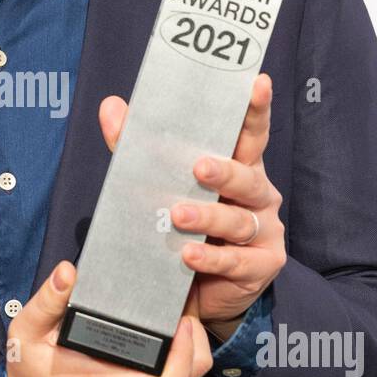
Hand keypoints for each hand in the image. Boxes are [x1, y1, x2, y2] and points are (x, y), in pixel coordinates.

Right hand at [5, 262, 212, 376]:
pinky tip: (165, 336)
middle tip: (184, 310)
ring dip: (188, 352)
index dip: (184, 355)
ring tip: (177, 317)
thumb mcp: (26, 334)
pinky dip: (176, 362)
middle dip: (195, 345)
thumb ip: (47, 303)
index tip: (180, 320)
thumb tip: (67, 272)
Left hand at [98, 71, 285, 342]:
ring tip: (178, 216)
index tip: (257, 84)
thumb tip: (111, 106)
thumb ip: (136, 147)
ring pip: (239, 219)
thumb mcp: (157, 185)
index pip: (250, 134)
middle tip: (199, 167)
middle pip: (248, 175)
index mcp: (239, 167)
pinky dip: (211, 258)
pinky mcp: (263, 265)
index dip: (255, 110)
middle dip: (224, 170)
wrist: (190, 292)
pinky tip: (189, 256)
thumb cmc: (179, 228)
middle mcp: (257, 194)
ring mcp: (265, 230)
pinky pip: (238, 260)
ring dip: (209, 217)